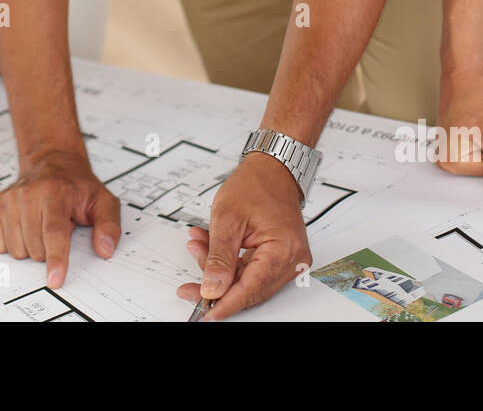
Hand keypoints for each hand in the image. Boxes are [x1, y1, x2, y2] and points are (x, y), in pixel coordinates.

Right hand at [0, 150, 121, 287]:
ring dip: (31, 247)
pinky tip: (25, 227)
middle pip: (35, 247)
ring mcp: (10, 200)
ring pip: (17, 250)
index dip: (56, 259)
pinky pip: (0, 244)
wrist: (52, 162)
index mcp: (56, 192)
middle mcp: (29, 194)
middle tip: (58, 226)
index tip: (55, 279)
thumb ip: (109, 226)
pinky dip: (14, 243)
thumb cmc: (75, 186)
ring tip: (42, 225)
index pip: (54, 232)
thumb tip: (105, 249)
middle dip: (49, 248)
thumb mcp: (103, 201)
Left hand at [175, 152, 310, 319]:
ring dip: (220, 269)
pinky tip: (211, 247)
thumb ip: (218, 258)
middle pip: (249, 289)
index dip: (224, 303)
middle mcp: (292, 260)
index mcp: (283, 250)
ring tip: (199, 246)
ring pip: (248, 281)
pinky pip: (252, 270)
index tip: (204, 312)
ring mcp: (289, 260)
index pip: (250, 290)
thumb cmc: (255, 185)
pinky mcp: (281, 257)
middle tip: (189, 284)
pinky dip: (230, 262)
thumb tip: (212, 288)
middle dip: (216, 284)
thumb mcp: (227, 219)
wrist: (271, 169)